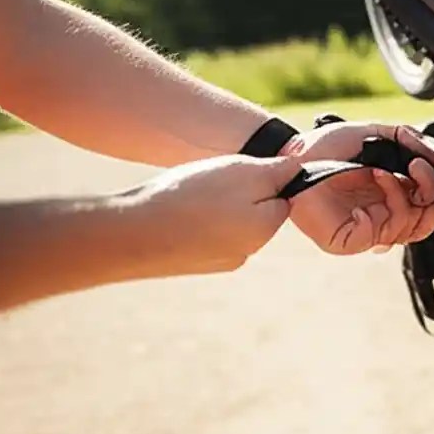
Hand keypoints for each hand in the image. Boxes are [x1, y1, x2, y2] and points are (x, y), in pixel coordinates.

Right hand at [131, 154, 303, 275]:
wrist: (130, 235)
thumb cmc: (192, 197)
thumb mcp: (244, 172)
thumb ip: (278, 171)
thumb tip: (303, 170)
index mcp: (265, 229)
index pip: (282, 196)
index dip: (261, 177)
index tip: (235, 171)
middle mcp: (247, 251)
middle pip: (254, 209)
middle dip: (236, 191)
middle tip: (208, 180)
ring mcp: (217, 261)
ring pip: (226, 220)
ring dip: (212, 204)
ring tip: (187, 195)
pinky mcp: (189, 263)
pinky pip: (200, 233)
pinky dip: (191, 219)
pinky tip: (172, 210)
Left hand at [280, 120, 433, 254]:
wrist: (294, 155)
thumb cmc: (329, 146)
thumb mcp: (380, 134)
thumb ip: (415, 143)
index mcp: (394, 191)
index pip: (429, 205)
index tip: (425, 167)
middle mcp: (384, 212)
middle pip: (425, 222)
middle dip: (428, 195)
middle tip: (415, 172)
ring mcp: (368, 227)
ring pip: (406, 229)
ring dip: (401, 196)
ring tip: (381, 173)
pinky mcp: (349, 240)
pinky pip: (378, 237)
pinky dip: (378, 214)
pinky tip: (367, 196)